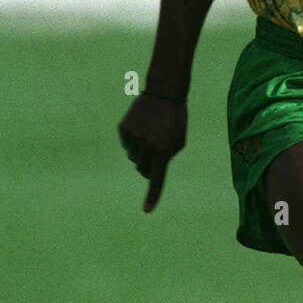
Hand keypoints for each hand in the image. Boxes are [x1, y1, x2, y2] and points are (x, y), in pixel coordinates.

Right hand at [118, 94, 187, 212]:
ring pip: (133, 158)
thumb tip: (150, 171)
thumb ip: (167, 157)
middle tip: (156, 152)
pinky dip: (133, 141)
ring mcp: (133, 137)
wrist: (163, 92)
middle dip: (149, 167)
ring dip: (141, 152)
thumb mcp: (179, 140)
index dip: (153, 196)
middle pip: (143, 170)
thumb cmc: (175, 119)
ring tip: (151, 134)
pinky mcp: (123, 128)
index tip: (147, 210)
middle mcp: (147, 145)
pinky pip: (126, 145)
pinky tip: (141, 127)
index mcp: (163, 150)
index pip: (157, 179)